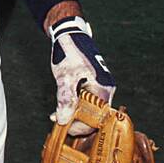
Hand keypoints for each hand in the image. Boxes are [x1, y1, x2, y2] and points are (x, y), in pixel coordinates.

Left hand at [48, 15, 115, 135]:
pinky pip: (87, 101)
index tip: (63, 125)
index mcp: (103, 90)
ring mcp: (101, 87)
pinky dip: (75, 105)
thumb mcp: (65, 78)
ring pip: (90, 109)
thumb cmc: (69, 54)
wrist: (69, 35)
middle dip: (76, 121)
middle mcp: (106, 90)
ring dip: (74, 113)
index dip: (80, 127)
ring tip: (57, 113)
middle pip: (94, 116)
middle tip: (58, 120)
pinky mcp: (94, 84)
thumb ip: (66, 100)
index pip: (96, 120)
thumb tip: (63, 120)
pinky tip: (63, 104)